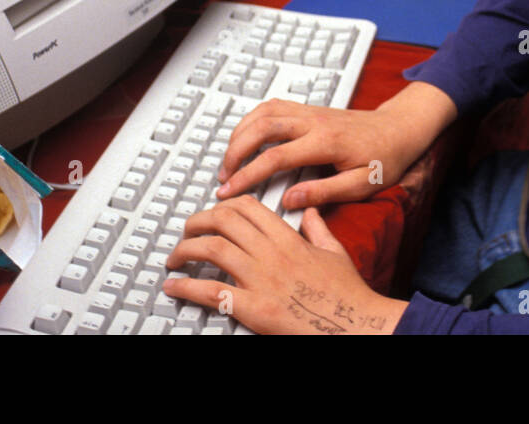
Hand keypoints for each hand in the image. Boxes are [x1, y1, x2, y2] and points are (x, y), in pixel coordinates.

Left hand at [163, 197, 405, 333]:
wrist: (355, 324)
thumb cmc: (346, 294)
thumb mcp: (335, 251)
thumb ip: (318, 228)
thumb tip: (309, 210)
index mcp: (288, 238)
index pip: (247, 207)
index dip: (222, 206)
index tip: (212, 213)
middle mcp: (271, 253)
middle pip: (223, 221)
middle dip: (196, 222)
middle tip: (186, 232)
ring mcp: (261, 279)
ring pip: (212, 249)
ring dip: (185, 250)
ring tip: (174, 258)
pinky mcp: (254, 308)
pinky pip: (212, 292)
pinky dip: (186, 288)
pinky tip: (173, 287)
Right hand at [217, 84, 453, 208]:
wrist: (400, 129)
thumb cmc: (384, 158)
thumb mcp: (362, 185)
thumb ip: (325, 193)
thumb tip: (289, 201)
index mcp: (326, 142)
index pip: (276, 157)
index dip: (248, 175)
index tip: (229, 191)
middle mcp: (314, 121)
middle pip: (261, 127)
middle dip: (235, 151)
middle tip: (223, 177)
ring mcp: (310, 111)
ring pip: (263, 112)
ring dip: (240, 133)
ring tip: (228, 159)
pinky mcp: (308, 109)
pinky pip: (272, 106)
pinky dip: (252, 119)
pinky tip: (245, 137)